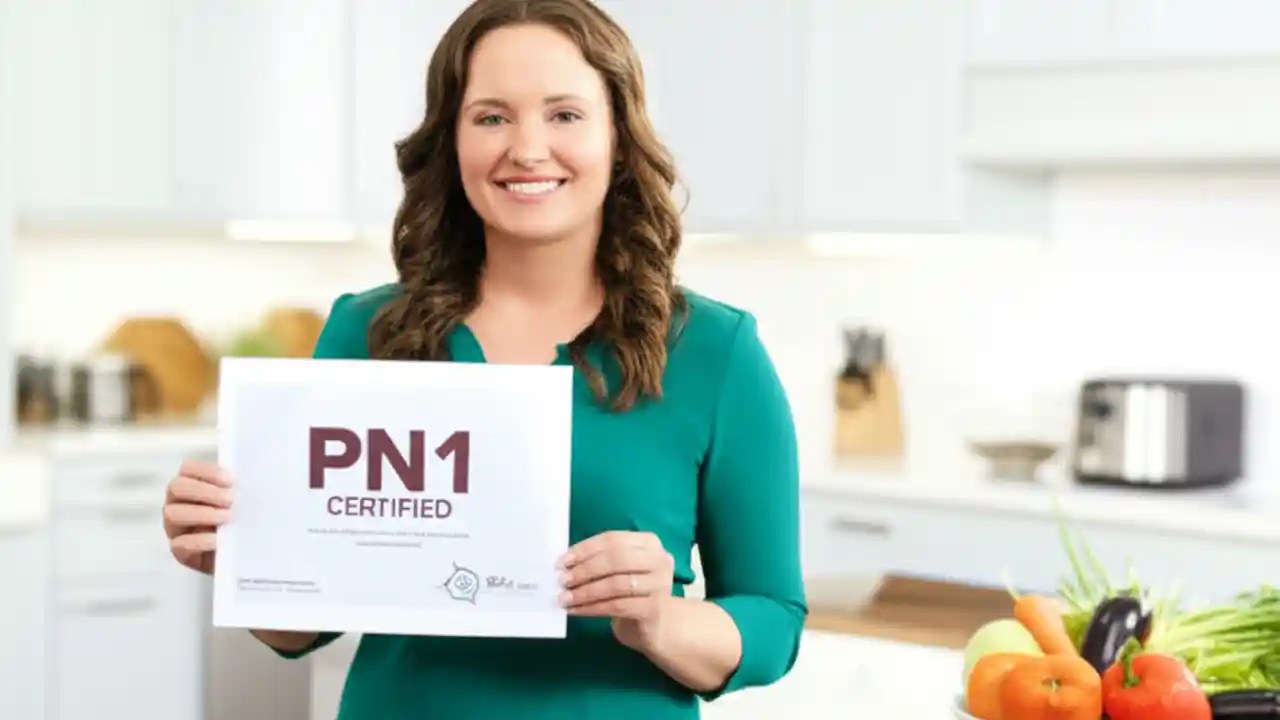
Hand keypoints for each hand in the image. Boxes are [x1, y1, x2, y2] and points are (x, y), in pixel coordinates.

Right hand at [163, 458, 233, 575]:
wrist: (241, 555)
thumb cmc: (240, 520)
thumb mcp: (241, 501)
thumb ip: (241, 488)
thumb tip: (256, 477)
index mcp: (190, 485)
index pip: (188, 468)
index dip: (207, 471)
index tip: (232, 480)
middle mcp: (176, 503)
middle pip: (177, 487)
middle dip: (205, 492)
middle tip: (231, 500)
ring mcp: (175, 528)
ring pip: (174, 514)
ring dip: (203, 514)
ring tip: (228, 518)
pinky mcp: (179, 551)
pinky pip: (180, 544)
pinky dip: (200, 540)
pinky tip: (218, 539)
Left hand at [557, 531, 674, 649]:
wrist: (655, 623)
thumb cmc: (631, 590)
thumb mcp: (619, 569)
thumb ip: (598, 561)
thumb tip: (565, 563)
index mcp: (648, 542)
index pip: (613, 540)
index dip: (585, 549)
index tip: (562, 561)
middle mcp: (659, 560)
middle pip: (617, 560)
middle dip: (585, 570)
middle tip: (563, 580)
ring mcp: (659, 585)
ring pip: (616, 584)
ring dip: (586, 592)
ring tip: (565, 598)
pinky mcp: (653, 609)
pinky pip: (617, 606)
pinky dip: (592, 608)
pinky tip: (576, 610)